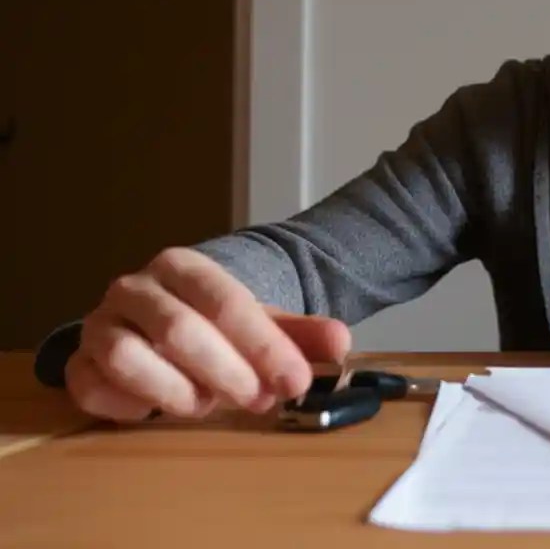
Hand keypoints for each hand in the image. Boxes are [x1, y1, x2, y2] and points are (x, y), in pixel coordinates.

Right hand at [66, 247, 350, 421]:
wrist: (163, 325)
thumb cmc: (217, 328)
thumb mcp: (263, 324)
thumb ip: (302, 334)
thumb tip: (340, 342)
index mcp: (184, 267)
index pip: (225, 301)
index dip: (264, 345)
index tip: (296, 380)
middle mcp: (135, 288)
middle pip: (178, 329)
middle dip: (227, 372)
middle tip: (259, 400)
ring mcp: (100, 324)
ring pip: (125, 357)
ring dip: (176, 391)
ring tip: (208, 405)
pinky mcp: (79, 363)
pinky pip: (91, 388)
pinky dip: (129, 406)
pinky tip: (159, 412)